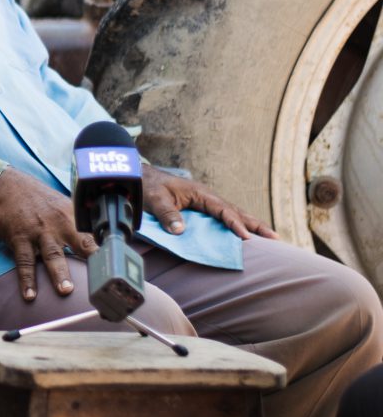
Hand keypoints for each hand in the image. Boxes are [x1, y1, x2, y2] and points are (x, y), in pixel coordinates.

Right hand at [0, 167, 98, 302]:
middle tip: (102, 281)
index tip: (122, 270)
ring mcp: (39, 230)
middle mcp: (60, 223)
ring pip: (52, 254)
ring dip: (59, 273)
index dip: (109, 253)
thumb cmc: (34, 197)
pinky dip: (27, 279)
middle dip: (92, 262)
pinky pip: (24, 261)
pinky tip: (29, 295)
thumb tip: (99, 243)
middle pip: (80, 244)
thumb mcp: (60, 204)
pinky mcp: (19, 237)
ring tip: (66, 290)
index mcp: (73, 216)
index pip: (96, 237)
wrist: (3, 184)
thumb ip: (78, 223)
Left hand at [142, 165, 278, 240]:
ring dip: (251, 225)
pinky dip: (237, 224)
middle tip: (276, 239)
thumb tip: (180, 230)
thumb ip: (167, 214)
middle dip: (255, 224)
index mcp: (200, 193)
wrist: (141, 177)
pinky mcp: (202, 207)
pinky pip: (224, 217)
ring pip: (233, 213)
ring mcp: (206, 202)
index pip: (223, 210)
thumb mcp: (155, 200)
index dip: (235, 224)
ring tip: (270, 237)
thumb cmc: (149, 187)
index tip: (247, 238)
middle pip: (236, 211)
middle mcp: (207, 197)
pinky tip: (245, 234)